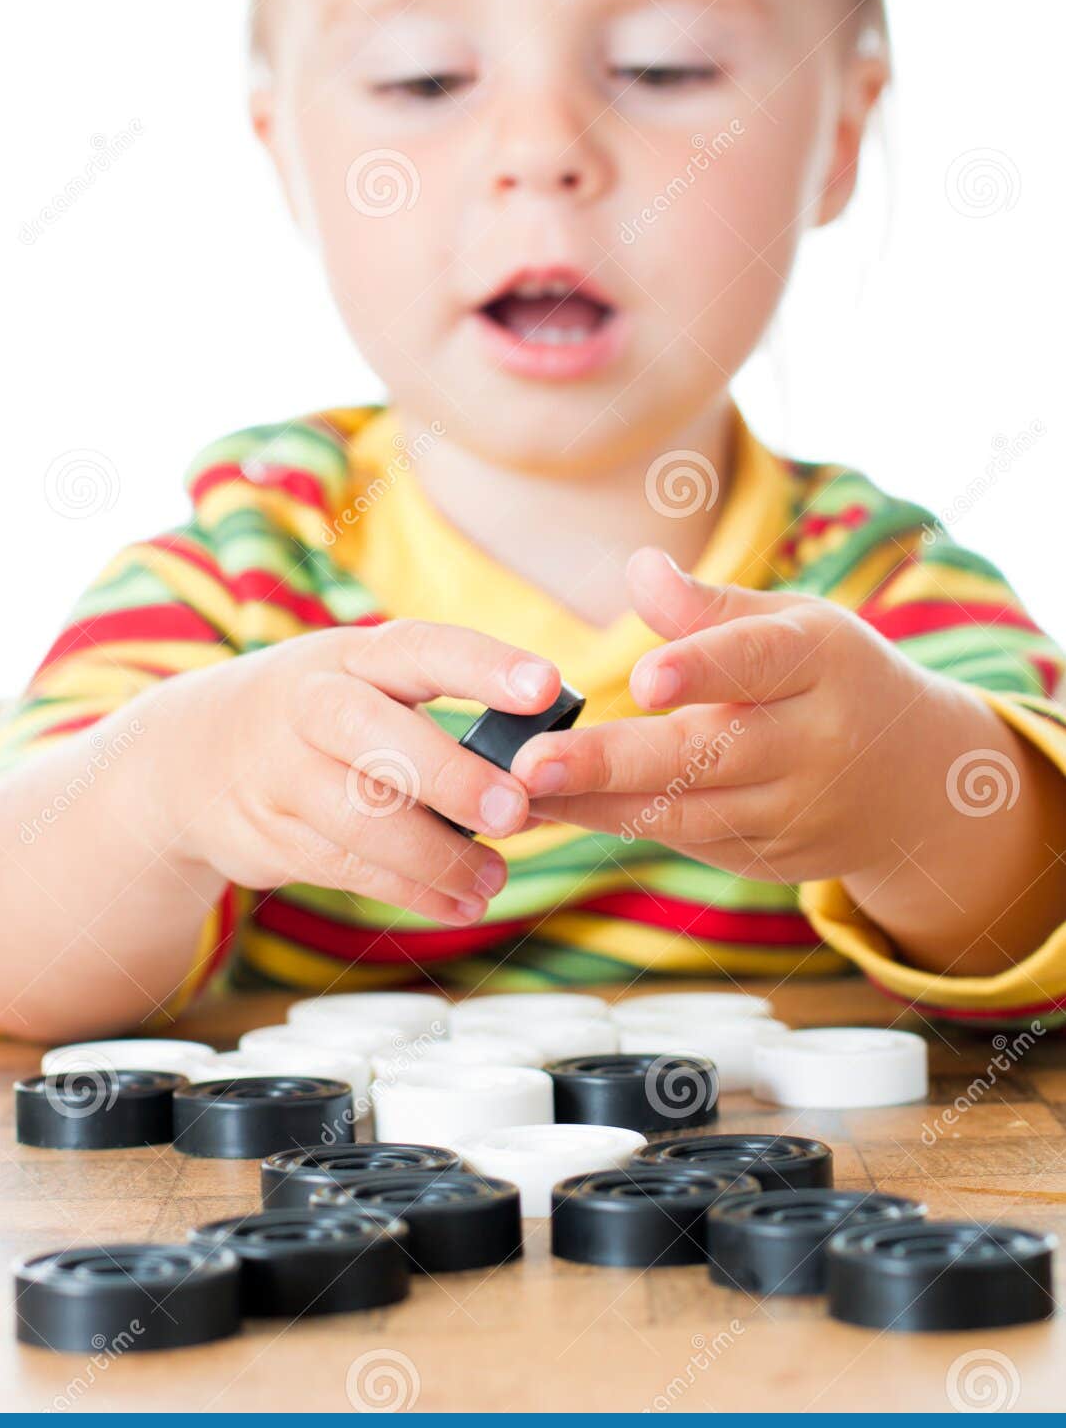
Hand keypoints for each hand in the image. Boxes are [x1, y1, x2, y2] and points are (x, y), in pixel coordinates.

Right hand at [151, 620, 559, 925]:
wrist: (189, 754)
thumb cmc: (321, 716)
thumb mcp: (364, 685)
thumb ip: (440, 713)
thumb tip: (543, 767)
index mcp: (351, 656)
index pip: (421, 648)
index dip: (483, 666)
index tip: (546, 686)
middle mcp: (309, 705)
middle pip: (379, 739)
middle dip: (453, 778)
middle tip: (516, 811)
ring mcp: (279, 772)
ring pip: (362, 820)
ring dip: (438, 857)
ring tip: (494, 878)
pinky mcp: (267, 835)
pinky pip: (347, 870)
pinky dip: (411, 893)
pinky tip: (458, 903)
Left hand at [510, 547, 951, 885]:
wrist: (915, 781)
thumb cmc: (829, 677)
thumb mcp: (792, 624)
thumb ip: (710, 608)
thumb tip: (640, 569)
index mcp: (820, 662)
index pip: (757, 663)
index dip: (703, 669)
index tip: (643, 678)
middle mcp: (813, 742)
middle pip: (708, 754)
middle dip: (613, 762)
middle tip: (530, 761)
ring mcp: (792, 811)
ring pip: (684, 813)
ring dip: (591, 803)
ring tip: (512, 791)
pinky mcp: (764, 857)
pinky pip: (681, 841)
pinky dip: (611, 824)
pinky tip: (547, 809)